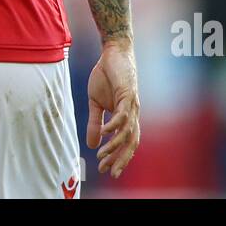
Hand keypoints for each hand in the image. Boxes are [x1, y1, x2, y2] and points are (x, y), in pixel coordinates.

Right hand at [86, 39, 140, 177]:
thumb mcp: (95, 103)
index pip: (125, 142)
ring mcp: (132, 105)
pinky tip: (106, 133)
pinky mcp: (128, 94)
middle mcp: (132, 114)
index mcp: (126, 117)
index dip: (117, 157)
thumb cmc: (106, 77)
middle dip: (121, 159)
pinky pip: (122, 114)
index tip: (105, 170)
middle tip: (110, 172)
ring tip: (102, 156)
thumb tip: (92, 145)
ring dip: (114, 146)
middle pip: (131, 142)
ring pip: (127, 131)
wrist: (112, 53)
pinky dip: (114, 125)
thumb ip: (95, 123)